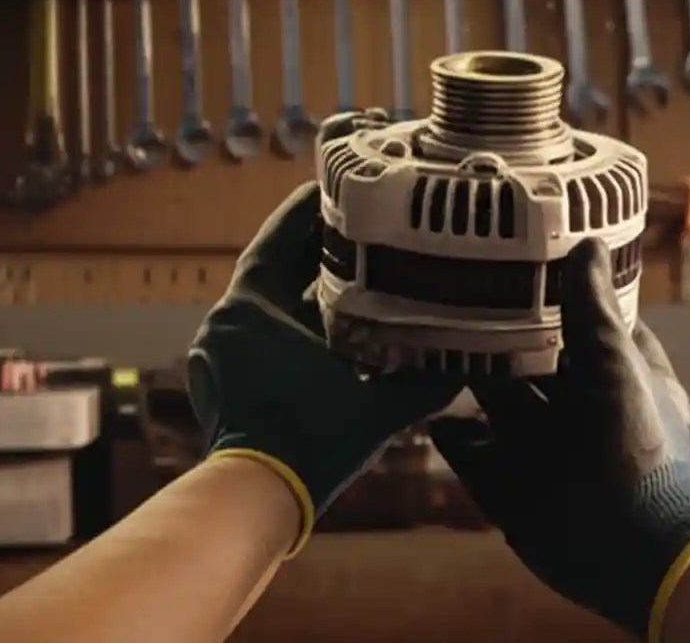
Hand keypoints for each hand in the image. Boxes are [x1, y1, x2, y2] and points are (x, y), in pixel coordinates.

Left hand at [187, 182, 460, 554]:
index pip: (278, 238)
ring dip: (303, 295)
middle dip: (315, 254)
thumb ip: (423, 381)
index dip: (306, 211)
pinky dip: (288, 331)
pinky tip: (327, 337)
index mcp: (250, 309)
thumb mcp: (377, 407)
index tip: (334, 188)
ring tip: (351, 282)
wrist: (254, 500)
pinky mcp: (221, 385)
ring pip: (267, 308)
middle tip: (358, 233)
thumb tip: (471, 364)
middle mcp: (226, 324)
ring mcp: (218, 356)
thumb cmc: (309, 443)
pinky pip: (258, 340)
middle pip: (274, 270)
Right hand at [429, 239, 689, 638]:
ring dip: (458, 373)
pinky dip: (440, 425)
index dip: (550, 295)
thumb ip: (593, 307)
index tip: (510, 260)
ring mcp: (536, 445)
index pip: (577, 323)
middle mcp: (571, 406)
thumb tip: (587, 243)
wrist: (632, 548)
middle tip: (443, 289)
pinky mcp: (504, 480)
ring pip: (490, 399)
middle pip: (524, 360)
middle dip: (490, 333)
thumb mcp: (616, 362)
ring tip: (416, 331)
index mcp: (609, 373)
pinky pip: (464, 445)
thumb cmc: (638, 443)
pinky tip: (412, 394)